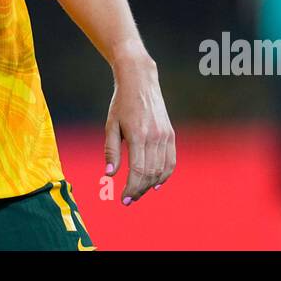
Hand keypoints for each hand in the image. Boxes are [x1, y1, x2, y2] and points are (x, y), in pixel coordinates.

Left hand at [104, 53, 174, 205]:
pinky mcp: (170, 134)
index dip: (131, 188)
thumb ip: (110, 150)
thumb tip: (109, 174)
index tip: (123, 199)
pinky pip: (171, 160)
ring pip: (162, 170)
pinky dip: (165, 175)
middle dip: (139, 190)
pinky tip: (156, 184)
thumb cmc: (121, 103)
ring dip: (151, 185)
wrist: (140, 80)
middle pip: (150, 173)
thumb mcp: (111, 124)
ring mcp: (165, 135)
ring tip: (139, 193)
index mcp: (138, 134)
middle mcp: (155, 136)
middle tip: (128, 199)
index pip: (137, 171)